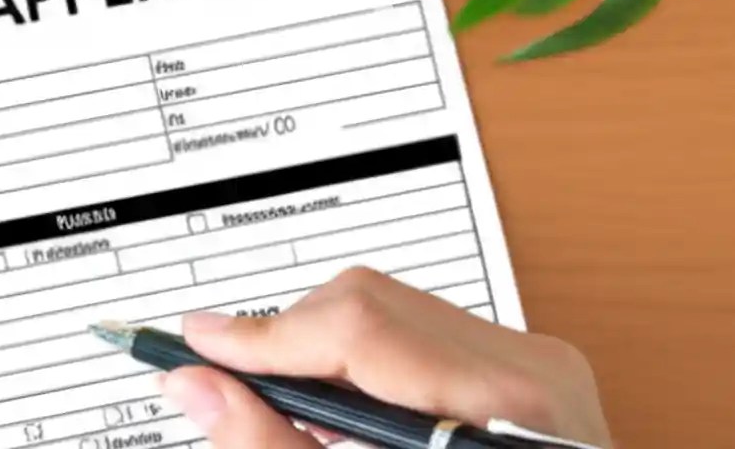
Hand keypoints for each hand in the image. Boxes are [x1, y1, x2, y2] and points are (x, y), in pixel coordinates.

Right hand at [161, 267, 612, 447]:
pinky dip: (367, 363)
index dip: (262, 333)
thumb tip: (201, 389)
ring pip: (388, 305)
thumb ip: (275, 447)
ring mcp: (536, 360)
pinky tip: (351, 414)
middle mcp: (527, 364)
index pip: (355, 323)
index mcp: (500, 401)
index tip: (198, 341)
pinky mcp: (530, 366)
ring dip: (323, 350)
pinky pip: (421, 329)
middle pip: (366, 300)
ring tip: (297, 412)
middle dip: (286, 340)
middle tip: (230, 383)